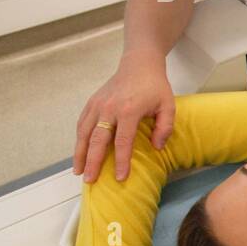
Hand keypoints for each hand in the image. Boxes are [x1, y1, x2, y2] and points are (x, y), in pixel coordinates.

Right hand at [73, 50, 174, 182]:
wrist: (139, 64)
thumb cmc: (155, 87)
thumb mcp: (168, 106)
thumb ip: (165, 128)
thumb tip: (156, 148)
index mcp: (129, 110)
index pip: (123, 142)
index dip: (122, 161)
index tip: (120, 178)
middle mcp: (109, 108)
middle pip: (97, 140)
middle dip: (92, 162)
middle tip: (90, 181)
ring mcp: (97, 105)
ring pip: (84, 133)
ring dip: (79, 154)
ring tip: (78, 171)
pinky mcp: (91, 102)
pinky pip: (82, 124)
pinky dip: (79, 140)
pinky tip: (79, 152)